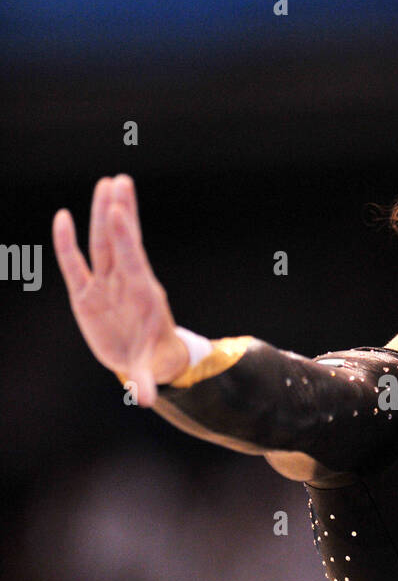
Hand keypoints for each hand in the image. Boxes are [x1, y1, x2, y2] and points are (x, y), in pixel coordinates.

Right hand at [53, 175, 187, 406]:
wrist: (144, 359)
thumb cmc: (151, 358)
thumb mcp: (149, 369)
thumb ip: (145, 381)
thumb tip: (146, 399)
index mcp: (142, 295)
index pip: (132, 260)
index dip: (125, 236)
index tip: (120, 210)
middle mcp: (124, 283)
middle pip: (118, 243)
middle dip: (118, 213)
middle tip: (118, 181)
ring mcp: (105, 285)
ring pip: (101, 244)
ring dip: (102, 215)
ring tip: (107, 183)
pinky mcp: (86, 293)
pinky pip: (74, 264)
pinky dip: (66, 243)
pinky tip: (62, 218)